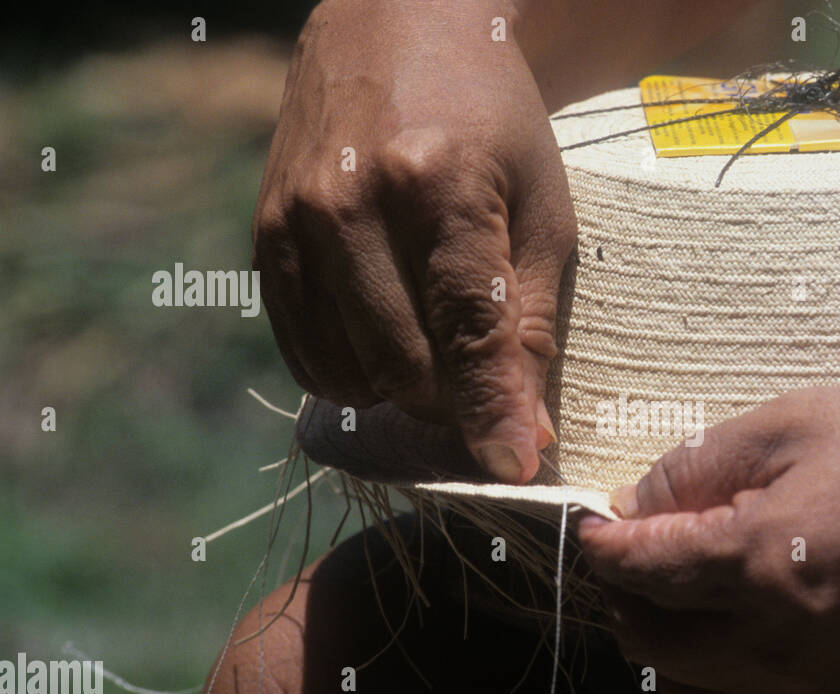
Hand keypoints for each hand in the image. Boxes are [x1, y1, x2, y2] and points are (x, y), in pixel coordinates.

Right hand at [253, 0, 574, 481]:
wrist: (398, 31)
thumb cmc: (494, 127)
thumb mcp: (542, 213)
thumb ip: (528, 327)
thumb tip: (521, 440)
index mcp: (436, 185)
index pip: (465, 330)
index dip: (492, 413)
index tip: (512, 470)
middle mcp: (348, 204)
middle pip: (402, 368)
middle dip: (453, 400)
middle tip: (483, 385)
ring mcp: (294, 221)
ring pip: (348, 374)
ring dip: (401, 389)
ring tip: (436, 344)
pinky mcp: (263, 238)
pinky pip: (304, 354)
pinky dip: (351, 372)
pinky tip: (385, 335)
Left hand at [578, 387, 839, 693]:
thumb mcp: (807, 425)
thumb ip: (707, 461)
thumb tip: (639, 500)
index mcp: (759, 564)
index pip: (639, 567)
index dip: (603, 543)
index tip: (594, 528)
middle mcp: (772, 648)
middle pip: (647, 636)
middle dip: (624, 594)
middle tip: (635, 561)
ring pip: (682, 693)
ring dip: (661, 648)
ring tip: (679, 606)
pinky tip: (726, 662)